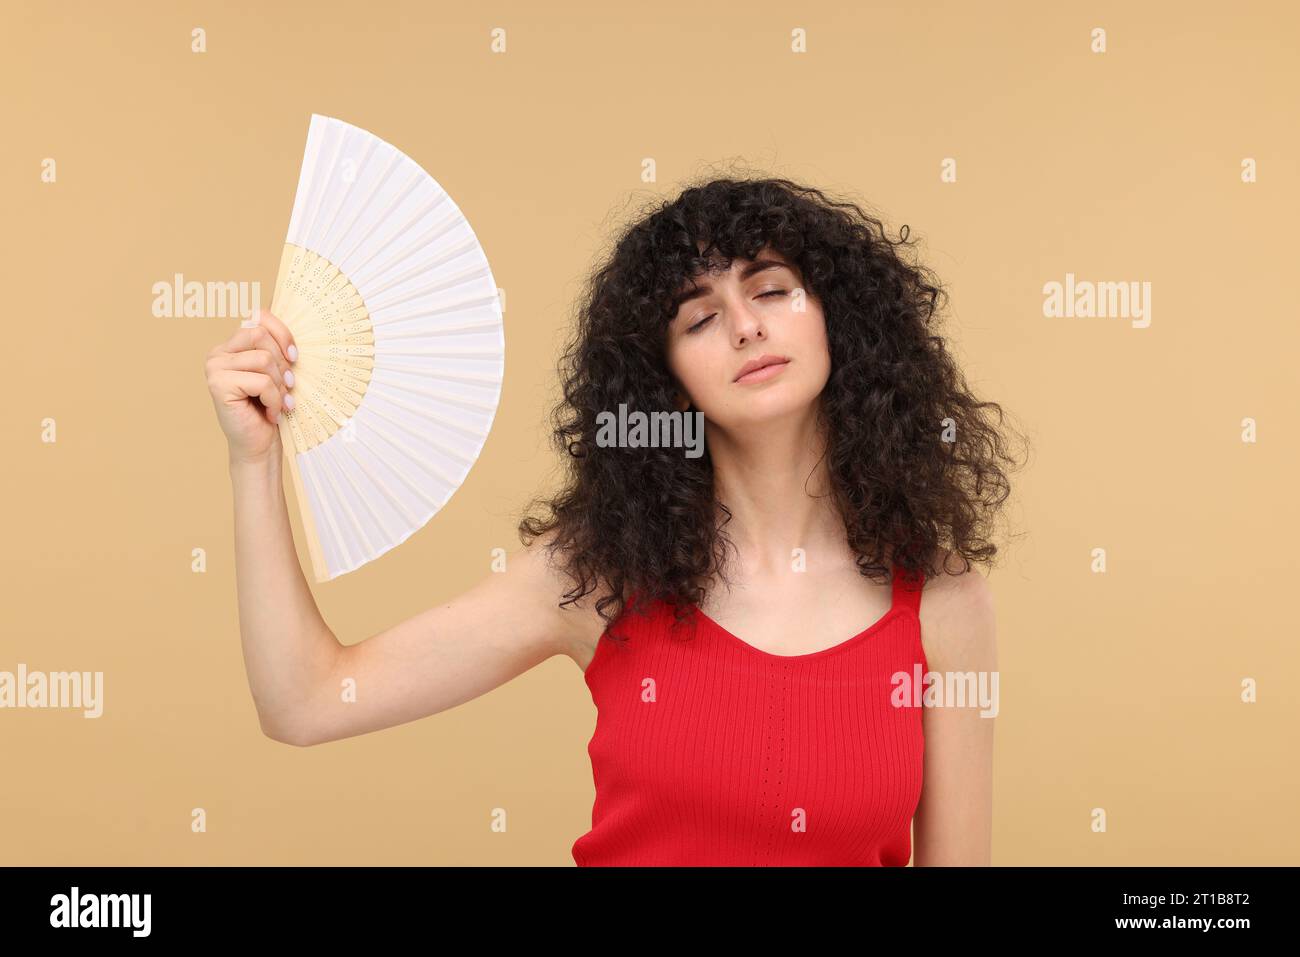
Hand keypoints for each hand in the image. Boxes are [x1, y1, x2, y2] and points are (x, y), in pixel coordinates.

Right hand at [205, 308, 297, 465]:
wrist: (259, 446)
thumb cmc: (271, 409)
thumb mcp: (278, 374)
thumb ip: (277, 350)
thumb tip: (292, 335)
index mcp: (232, 346)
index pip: (258, 317)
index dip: (282, 334)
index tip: (294, 357)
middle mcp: (218, 353)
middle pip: (260, 335)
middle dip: (282, 364)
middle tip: (286, 387)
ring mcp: (214, 368)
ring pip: (264, 359)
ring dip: (279, 386)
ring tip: (278, 403)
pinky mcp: (218, 385)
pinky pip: (261, 382)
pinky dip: (274, 400)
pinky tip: (270, 413)